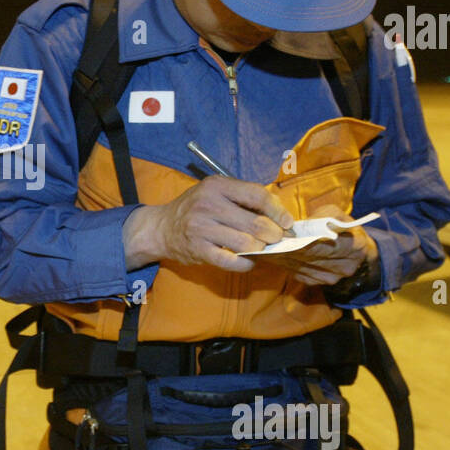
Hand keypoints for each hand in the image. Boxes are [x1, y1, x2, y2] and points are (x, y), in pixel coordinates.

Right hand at [123, 177, 293, 271]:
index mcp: (217, 185)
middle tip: (277, 239)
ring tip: (260, 248)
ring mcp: (201, 228)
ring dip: (260, 249)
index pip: (257, 196)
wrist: (162, 228)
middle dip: (273, 234)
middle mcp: (208, 204)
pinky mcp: (197, 250)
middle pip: (255, 223)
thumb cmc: (197, 208)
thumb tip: (280, 214)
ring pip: (246, 244)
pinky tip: (248, 261)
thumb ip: (244, 198)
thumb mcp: (216, 192)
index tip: (288, 222)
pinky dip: (246, 264)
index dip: (278, 210)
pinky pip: (231, 261)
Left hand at [265, 204, 378, 286]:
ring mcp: (330, 278)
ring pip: (299, 266)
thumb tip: (298, 226)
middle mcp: (343, 266)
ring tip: (264, 247)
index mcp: (354, 246)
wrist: (355, 252)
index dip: (301, 241)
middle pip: (308, 257)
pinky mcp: (317, 282)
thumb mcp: (336, 214)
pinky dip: (282, 263)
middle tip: (266, 240)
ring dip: (280, 257)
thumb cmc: (343, 227)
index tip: (282, 234)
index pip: (323, 246)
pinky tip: (271, 254)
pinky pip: (295, 272)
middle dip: (286, 248)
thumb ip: (320, 217)